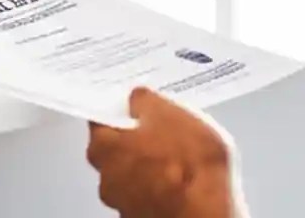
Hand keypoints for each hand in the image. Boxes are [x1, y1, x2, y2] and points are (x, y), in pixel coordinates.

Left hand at [87, 88, 240, 217]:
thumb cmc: (186, 165)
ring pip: (131, 175)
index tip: (135, 105)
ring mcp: (123, 203)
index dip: (119, 110)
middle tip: (162, 131)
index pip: (100, 119)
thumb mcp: (170, 115)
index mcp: (104, 146)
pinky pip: (147, 195)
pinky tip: (180, 182)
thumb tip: (137, 98)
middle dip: (134, 140)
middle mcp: (105, 178)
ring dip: (147, 167)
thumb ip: (145, 102)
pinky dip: (159, 188)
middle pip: (114, 149)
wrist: (203, 213)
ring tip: (179, 159)